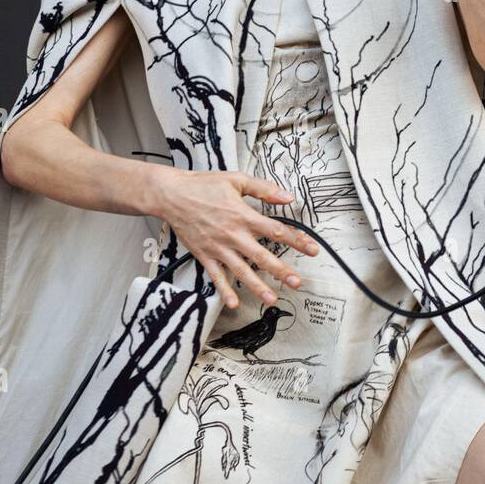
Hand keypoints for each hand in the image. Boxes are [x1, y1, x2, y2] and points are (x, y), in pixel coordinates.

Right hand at [150, 167, 319, 309]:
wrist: (172, 195)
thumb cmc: (204, 185)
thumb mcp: (236, 179)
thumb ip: (263, 189)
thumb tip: (288, 196)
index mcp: (243, 215)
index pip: (276, 230)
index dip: (296, 240)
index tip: (312, 250)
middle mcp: (233, 235)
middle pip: (262, 256)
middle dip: (281, 271)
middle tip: (298, 283)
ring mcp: (218, 248)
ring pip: (241, 271)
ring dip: (257, 286)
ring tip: (271, 299)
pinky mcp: (204, 255)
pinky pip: (216, 276)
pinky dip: (224, 290)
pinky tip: (233, 303)